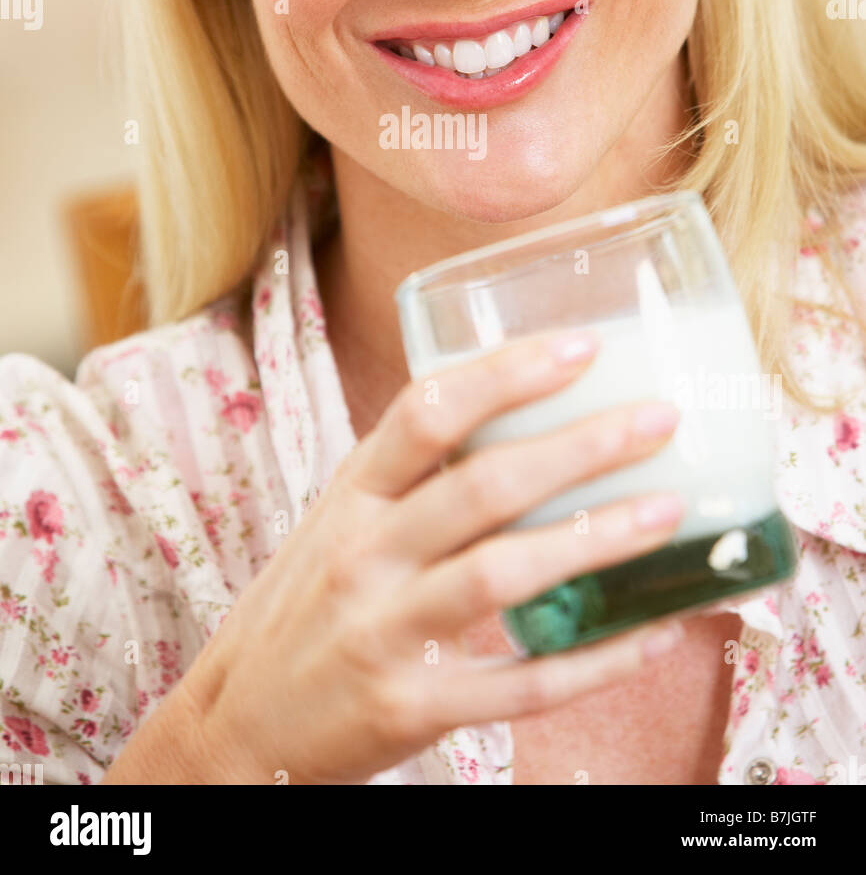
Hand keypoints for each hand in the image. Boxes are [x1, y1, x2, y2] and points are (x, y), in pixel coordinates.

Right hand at [183, 327, 683, 783]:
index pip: (425, 412)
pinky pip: (521, 685)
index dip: (506, 373)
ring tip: (669, 512)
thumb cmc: (306, 609)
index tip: (582, 346)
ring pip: (503, 575)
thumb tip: (524, 421)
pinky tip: (653, 631)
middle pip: (482, 486)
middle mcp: (364, 556)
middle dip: (579, 447)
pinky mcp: (410, 709)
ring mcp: (384, 634)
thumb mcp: (339, 524)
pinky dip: (595, 660)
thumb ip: (412, 480)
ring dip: (595, 540)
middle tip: (657, 420)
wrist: (238, 730)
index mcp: (350, 497)